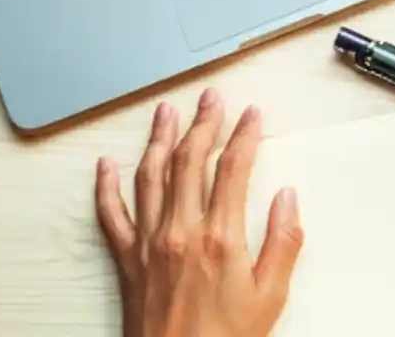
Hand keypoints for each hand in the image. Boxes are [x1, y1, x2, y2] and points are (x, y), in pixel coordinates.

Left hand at [95, 89, 302, 336]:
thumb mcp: (271, 295)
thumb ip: (284, 242)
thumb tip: (288, 199)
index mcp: (220, 237)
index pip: (233, 169)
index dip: (244, 136)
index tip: (251, 116)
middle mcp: (180, 232)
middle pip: (190, 162)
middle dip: (203, 124)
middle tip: (211, 99)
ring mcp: (149, 243)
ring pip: (150, 176)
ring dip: (159, 139)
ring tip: (166, 113)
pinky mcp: (127, 260)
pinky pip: (111, 214)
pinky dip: (106, 185)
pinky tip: (107, 165)